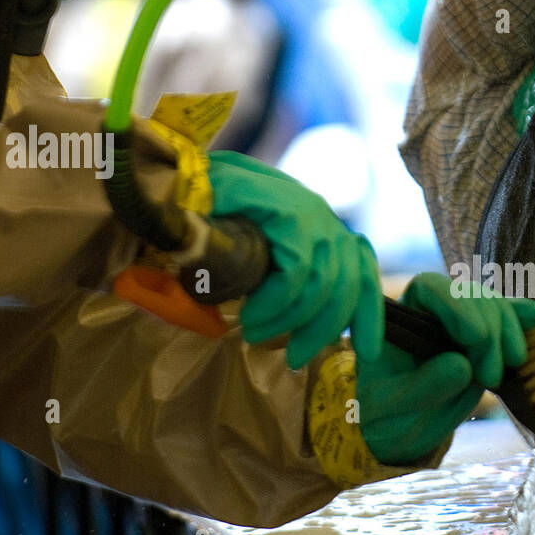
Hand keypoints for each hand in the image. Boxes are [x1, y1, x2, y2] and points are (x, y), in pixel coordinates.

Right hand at [207, 151, 382, 368]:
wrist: (166, 177)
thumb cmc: (200, 218)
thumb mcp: (246, 251)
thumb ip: (271, 276)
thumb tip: (289, 327)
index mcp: (315, 223)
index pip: (361, 265)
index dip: (368, 311)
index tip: (368, 351)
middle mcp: (318, 213)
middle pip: (349, 282)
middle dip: (323, 328)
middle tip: (295, 357)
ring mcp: (307, 209)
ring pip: (322, 283)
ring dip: (289, 319)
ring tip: (255, 333)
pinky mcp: (287, 211)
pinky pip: (296, 271)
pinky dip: (275, 301)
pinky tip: (252, 314)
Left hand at [355, 272, 534, 463]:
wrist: (401, 428)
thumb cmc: (385, 413)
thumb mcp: (390, 408)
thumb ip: (421, 388)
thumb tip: (462, 365)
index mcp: (402, 315)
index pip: (431, 287)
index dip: (457, 304)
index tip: (475, 337)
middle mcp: (434, 309)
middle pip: (470, 296)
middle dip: (489, 331)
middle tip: (489, 378)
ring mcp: (463, 323)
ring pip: (494, 307)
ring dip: (508, 333)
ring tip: (507, 370)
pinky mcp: (487, 339)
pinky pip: (507, 320)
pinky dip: (521, 321)